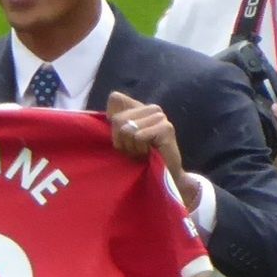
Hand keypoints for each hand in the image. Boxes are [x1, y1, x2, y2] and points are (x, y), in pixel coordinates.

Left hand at [106, 91, 200, 210]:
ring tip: (143, 153)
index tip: (123, 138)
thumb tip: (111, 108)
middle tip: (134, 150)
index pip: (115, 99)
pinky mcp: (166, 128)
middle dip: (121, 140)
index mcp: (140, 107)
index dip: (112, 122)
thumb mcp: (122, 139)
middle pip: (117, 118)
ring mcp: (160, 116)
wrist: (165, 177)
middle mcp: (151, 108)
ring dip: (131, 147)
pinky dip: (140, 149)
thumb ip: (115, 122)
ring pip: (127, 128)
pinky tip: (150, 154)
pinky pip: (138, 136)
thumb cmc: (142, 159)